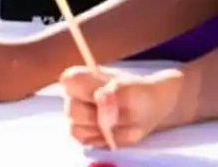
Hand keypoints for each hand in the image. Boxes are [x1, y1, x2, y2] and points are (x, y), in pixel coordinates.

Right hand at [62, 66, 183, 148]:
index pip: (69, 81)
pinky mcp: (83, 133)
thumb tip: (100, 97)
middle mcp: (74, 96)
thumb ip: (115, 92)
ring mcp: (77, 116)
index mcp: (81, 78)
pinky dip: (101, 139)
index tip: (103, 96)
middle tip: (119, 113)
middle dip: (98, 116)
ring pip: (76, 127)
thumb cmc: (138, 94)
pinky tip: (113, 132)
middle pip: (73, 110)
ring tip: (120, 123)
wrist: (148, 109)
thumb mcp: (132, 90)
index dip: (85, 91)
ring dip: (102, 129)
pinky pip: (85, 140)